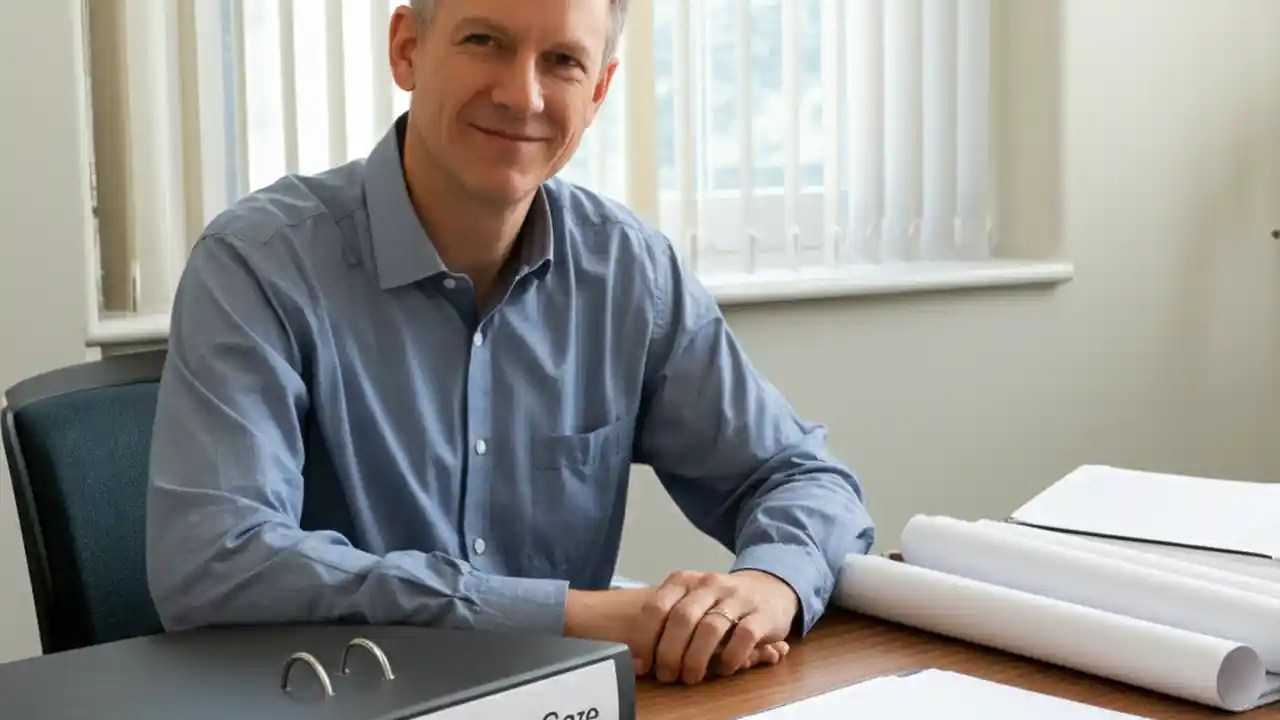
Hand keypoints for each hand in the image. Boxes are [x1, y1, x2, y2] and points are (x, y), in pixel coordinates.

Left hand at [562, 584, 790, 683]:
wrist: (770, 588)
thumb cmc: (720, 602)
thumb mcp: (691, 601)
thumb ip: (667, 623)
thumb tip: (637, 660)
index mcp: (685, 581)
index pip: (657, 607)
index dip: (645, 639)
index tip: (642, 664)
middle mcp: (709, 584)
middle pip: (681, 619)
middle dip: (670, 653)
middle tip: (668, 676)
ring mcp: (737, 597)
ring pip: (710, 628)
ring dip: (696, 659)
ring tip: (691, 677)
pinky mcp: (762, 614)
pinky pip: (743, 637)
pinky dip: (730, 658)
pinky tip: (724, 670)